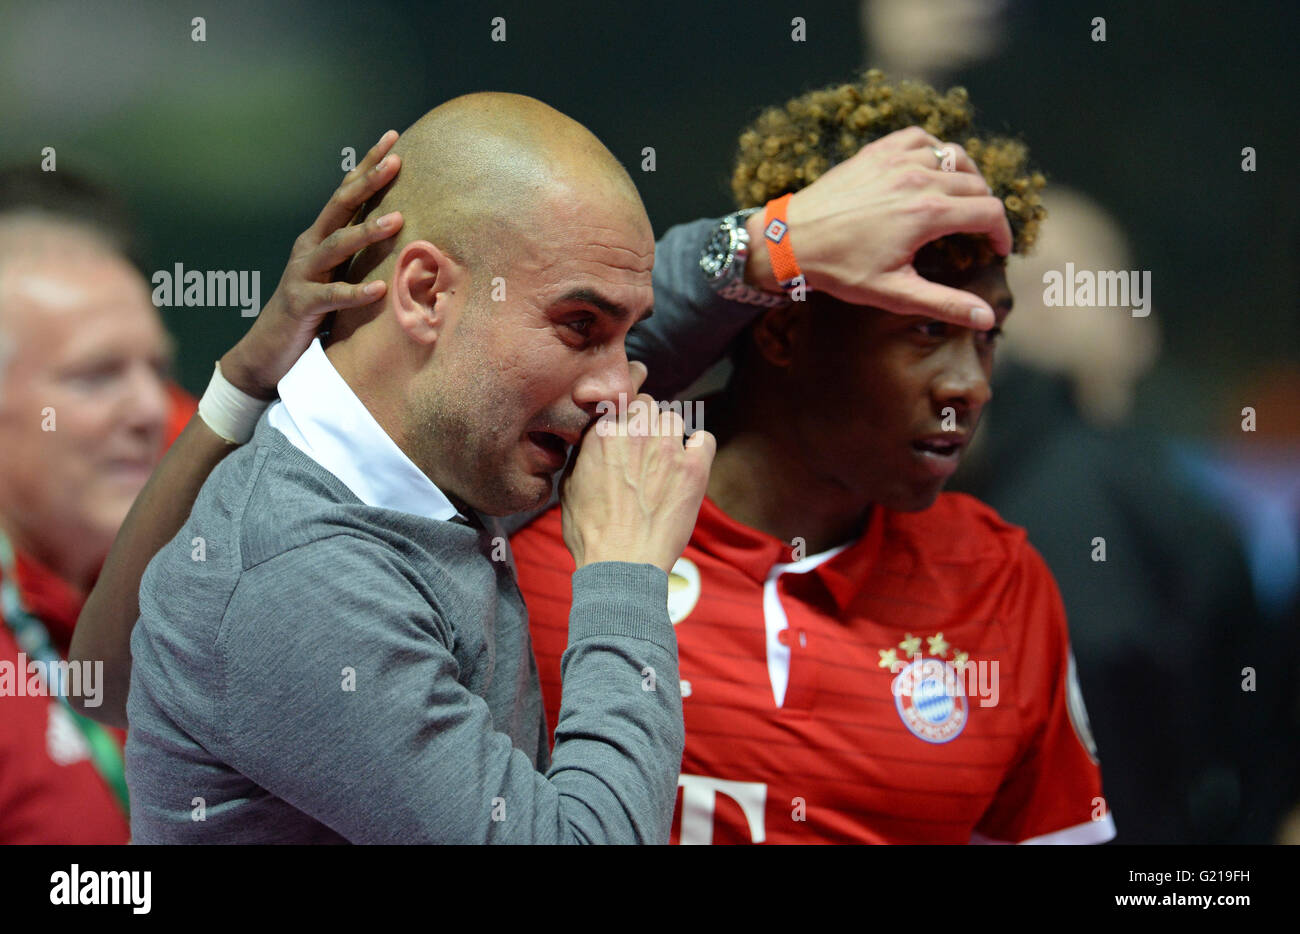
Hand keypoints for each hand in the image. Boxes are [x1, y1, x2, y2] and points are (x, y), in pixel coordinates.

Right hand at [219, 131, 405, 398]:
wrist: (268, 352)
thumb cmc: (310, 312)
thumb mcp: (337, 275)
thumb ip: (359, 256)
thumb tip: (399, 234)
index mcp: (320, 238)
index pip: (346, 194)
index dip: (366, 165)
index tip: (392, 140)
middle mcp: (310, 248)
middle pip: (340, 206)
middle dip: (368, 182)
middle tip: (396, 161)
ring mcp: (302, 274)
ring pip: (337, 246)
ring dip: (368, 231)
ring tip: (399, 220)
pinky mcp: (301, 305)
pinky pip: (331, 297)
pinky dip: (355, 293)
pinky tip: (380, 291)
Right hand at [560, 378, 714, 574]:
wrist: (622, 566)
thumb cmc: (591, 533)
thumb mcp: (569, 487)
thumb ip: (583, 453)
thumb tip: (592, 439)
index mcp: (602, 433)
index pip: (621, 397)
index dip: (625, 409)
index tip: (628, 420)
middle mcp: (635, 433)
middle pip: (648, 404)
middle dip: (646, 421)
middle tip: (644, 448)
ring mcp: (668, 449)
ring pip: (675, 419)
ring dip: (670, 435)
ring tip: (664, 461)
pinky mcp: (695, 469)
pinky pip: (704, 439)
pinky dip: (698, 449)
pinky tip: (688, 465)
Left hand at [744, 125, 1011, 328]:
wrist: (790, 240)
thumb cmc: (838, 269)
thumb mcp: (894, 293)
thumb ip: (944, 303)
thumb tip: (986, 318)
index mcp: (927, 213)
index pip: (989, 212)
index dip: (1002, 233)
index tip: (998, 250)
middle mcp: (917, 178)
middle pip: (976, 184)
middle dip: (986, 209)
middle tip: (980, 232)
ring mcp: (896, 159)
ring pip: (954, 155)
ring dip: (967, 177)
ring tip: (963, 201)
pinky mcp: (876, 151)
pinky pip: (920, 137)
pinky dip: (935, 149)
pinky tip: (931, 169)